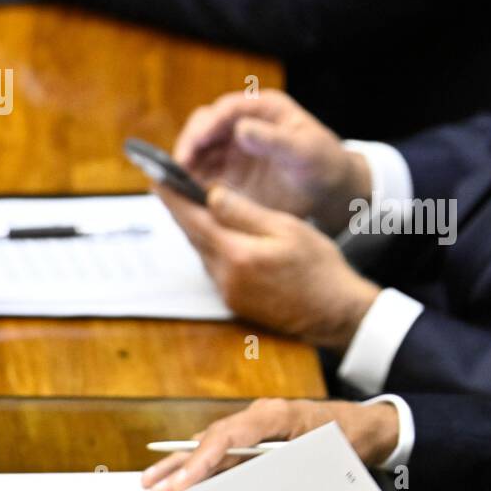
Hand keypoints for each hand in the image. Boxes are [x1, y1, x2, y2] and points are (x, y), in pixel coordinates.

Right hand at [141, 398, 400, 490]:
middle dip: (180, 467)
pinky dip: (202, 470)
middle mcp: (258, 417)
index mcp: (273, 414)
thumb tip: (246, 487)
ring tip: (151, 486)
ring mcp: (255, 428)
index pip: (227, 436)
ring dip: (182, 467)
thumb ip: (285, 463)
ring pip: (211, 448)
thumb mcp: (321, 452)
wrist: (365, 426)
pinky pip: (223, 455)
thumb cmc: (346, 437)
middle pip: (210, 442)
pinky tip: (179, 484)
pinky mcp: (256, 441)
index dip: (202, 461)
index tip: (182, 484)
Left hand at [158, 183, 379, 348]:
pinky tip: (220, 236)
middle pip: (193, 236)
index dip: (172, 196)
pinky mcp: (235, 303)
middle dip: (181, 210)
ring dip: (198, 229)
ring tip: (194, 205)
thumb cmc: (318, 267)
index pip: (192, 219)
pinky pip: (215, 268)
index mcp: (236, 254)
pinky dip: (213, 247)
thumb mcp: (287, 228)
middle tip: (170, 186)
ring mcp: (228, 293)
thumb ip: (245, 212)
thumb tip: (211, 195)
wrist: (335, 313)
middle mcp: (224, 277)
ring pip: (203, 252)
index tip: (156, 176)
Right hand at [174, 90, 369, 231]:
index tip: (195, 144)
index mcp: (262, 108)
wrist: (330, 190)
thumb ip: (275, 140)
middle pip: (202, 128)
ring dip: (185, 168)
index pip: (225, 110)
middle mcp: (240, 124)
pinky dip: (192, 186)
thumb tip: (241, 128)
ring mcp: (232, 150)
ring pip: (197, 153)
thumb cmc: (323, 162)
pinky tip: (186, 200)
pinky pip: (202, 178)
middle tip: (178, 169)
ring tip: (176, 187)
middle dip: (188, 146)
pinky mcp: (228, 174)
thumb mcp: (305, 150)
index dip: (207, 126)